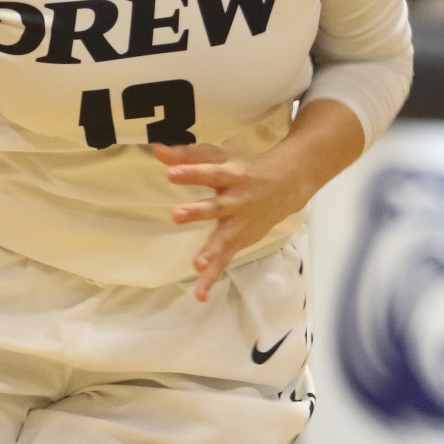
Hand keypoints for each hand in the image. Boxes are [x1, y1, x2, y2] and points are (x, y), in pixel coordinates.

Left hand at [158, 141, 313, 302]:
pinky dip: (213, 276)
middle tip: (176, 215)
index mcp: (232, 174)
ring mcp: (240, 223)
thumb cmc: (245, 168)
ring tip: (197, 265)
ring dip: (211, 253)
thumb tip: (157, 150)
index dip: (192, 172)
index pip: (210, 172)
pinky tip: (200, 293)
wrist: (287, 184)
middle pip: (217, 207)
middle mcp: (238, 200)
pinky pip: (225, 260)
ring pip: (225, 239)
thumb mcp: (220, 156)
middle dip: (198, 211)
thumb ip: (187, 155)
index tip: (171, 173)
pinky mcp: (240, 241)